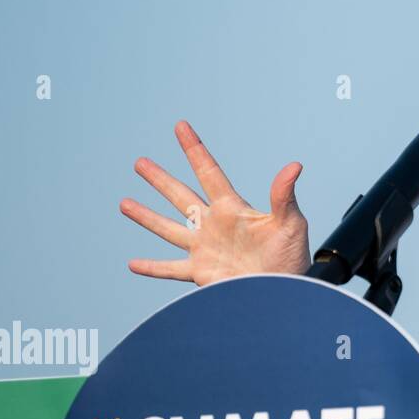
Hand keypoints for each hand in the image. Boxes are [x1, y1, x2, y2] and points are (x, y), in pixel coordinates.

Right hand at [120, 120, 310, 285]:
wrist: (283, 291)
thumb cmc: (291, 257)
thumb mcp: (289, 223)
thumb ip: (283, 196)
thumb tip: (295, 166)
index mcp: (233, 208)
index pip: (209, 172)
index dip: (194, 149)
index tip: (181, 126)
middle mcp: (214, 224)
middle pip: (181, 196)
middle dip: (160, 179)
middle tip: (140, 162)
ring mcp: (205, 248)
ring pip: (169, 228)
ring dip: (146, 216)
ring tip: (124, 203)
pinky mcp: (201, 272)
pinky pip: (171, 268)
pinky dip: (152, 267)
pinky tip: (133, 264)